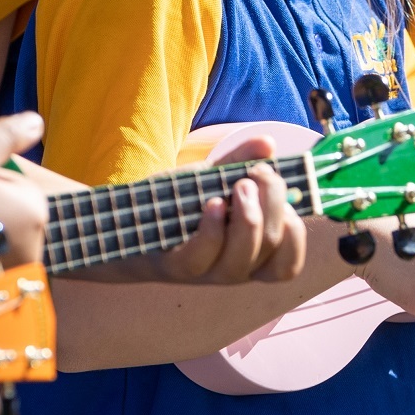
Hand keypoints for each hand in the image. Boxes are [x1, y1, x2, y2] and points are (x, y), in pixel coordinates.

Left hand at [59, 136, 306, 285]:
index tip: (285, 195)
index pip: (288, 264)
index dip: (297, 232)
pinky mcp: (171, 266)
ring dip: (249, 218)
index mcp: (246, 254)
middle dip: (274, 205)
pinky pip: (201, 257)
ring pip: (242, 261)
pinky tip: (210, 202)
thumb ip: (239, 162)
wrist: (118, 222)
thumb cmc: (170, 205)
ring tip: (237, 186)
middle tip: (257, 175)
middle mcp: (229, 269)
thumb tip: (269, 143)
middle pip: (272, 250)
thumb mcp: (209, 180)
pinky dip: (212, 228)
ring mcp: (202, 271)